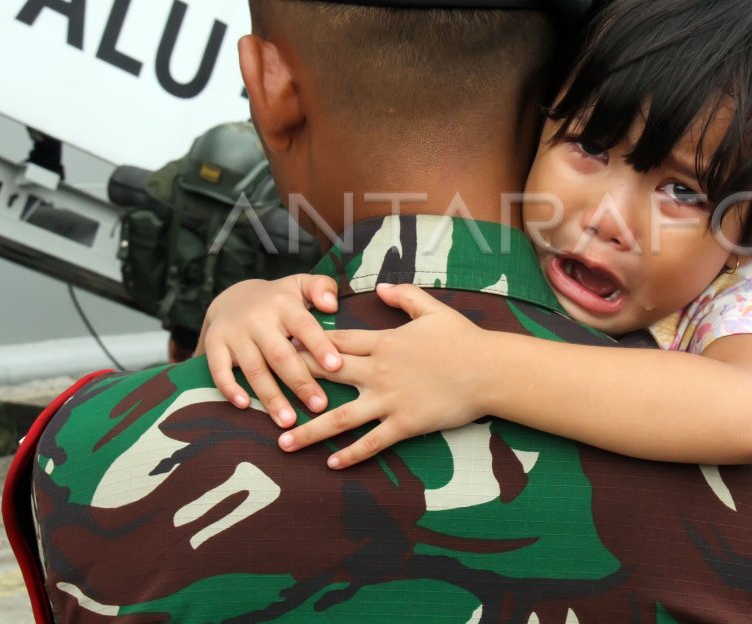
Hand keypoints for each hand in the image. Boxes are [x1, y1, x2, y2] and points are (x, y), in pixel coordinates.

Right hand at [202, 274, 340, 427]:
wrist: (232, 296)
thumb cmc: (279, 299)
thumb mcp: (301, 284)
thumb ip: (322, 287)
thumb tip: (332, 304)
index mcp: (283, 305)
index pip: (304, 326)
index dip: (319, 346)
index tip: (336, 367)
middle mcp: (257, 319)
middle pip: (280, 354)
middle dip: (300, 382)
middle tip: (319, 406)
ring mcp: (234, 333)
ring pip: (254, 368)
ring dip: (271, 397)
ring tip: (288, 421)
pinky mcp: (213, 345)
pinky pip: (219, 370)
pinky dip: (229, 388)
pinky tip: (245, 406)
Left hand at [278, 284, 493, 468]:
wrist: (489, 370)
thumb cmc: (463, 338)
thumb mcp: (433, 309)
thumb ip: (404, 296)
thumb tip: (379, 287)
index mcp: (384, 342)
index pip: (336, 341)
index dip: (305, 341)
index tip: (278, 342)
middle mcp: (379, 371)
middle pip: (326, 375)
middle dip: (292, 380)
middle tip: (262, 387)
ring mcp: (390, 400)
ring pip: (340, 417)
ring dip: (309, 430)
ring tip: (282, 441)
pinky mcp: (405, 424)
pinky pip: (372, 442)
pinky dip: (351, 455)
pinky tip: (331, 464)